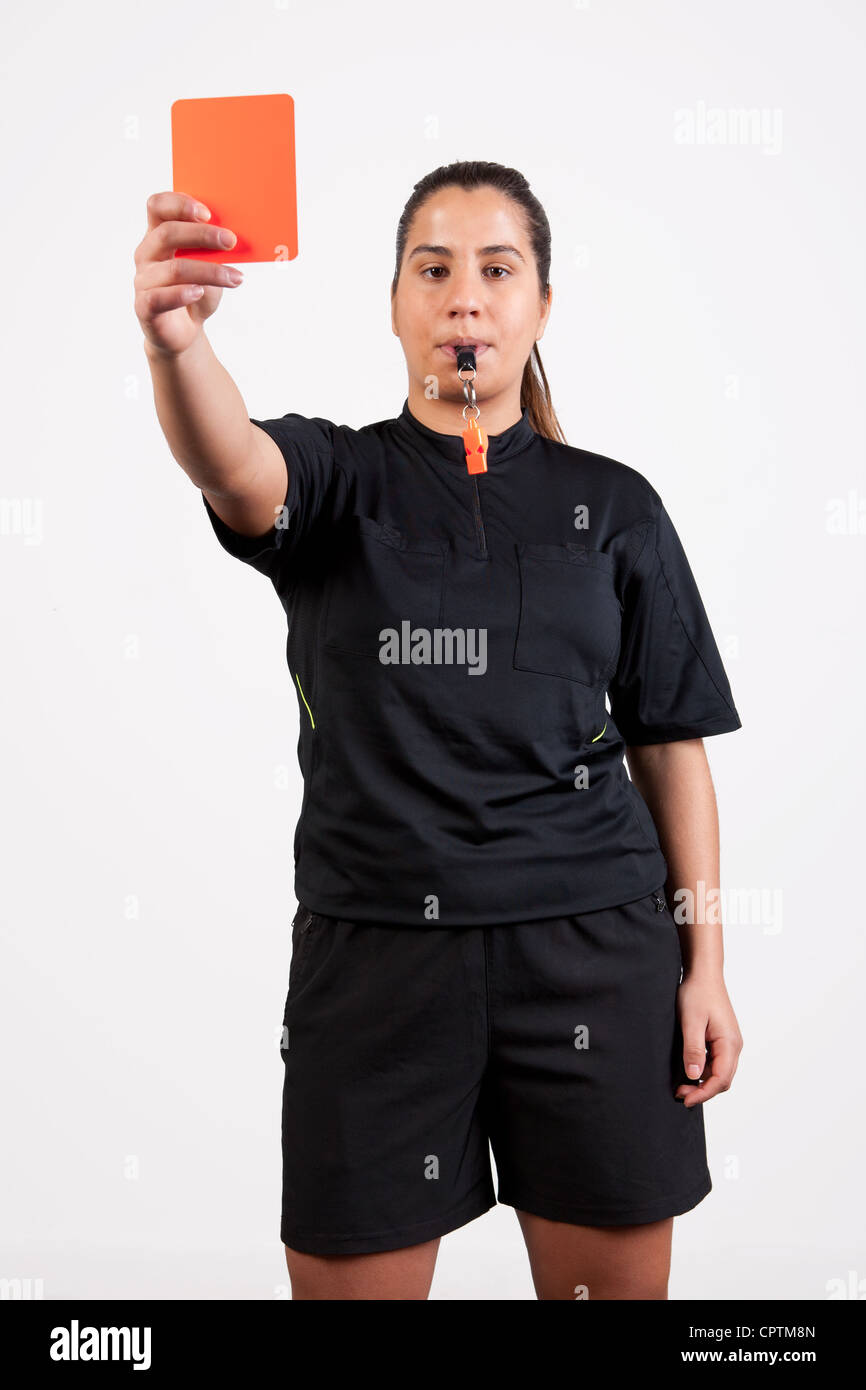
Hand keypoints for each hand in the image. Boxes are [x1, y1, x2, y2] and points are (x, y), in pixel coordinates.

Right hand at [133, 190, 243, 355]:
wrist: (185, 332)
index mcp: (158, 234)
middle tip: (231, 241)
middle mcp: (146, 253)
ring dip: (210, 271)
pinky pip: (159, 298)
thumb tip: (236, 235)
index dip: (179, 204)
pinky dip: (182, 294)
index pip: (157, 206)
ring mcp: (143, 280)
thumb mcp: (209, 265)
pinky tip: (200, 292)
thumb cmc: (197, 291)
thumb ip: (215, 249)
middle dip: (202, 234)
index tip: (207, 212)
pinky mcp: (144, 307)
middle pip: (167, 233)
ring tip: (235, 278)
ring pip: (174, 269)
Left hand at [675, 972, 742, 1106]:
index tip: (685, 1099)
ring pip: (720, 1072)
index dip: (704, 1093)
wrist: (703, 974)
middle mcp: (734, 1045)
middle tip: (680, 1094)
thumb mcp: (691, 1021)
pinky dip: (704, 1072)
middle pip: (723, 1079)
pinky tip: (688, 1071)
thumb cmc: (697, 993)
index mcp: (730, 1043)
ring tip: (681, 1086)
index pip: (721, 1079)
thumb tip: (694, 1076)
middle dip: (702, 1091)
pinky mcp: (722, 1039)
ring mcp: (729, 1043)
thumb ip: (693, 1049)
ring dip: (703, 1082)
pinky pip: (716, 1062)